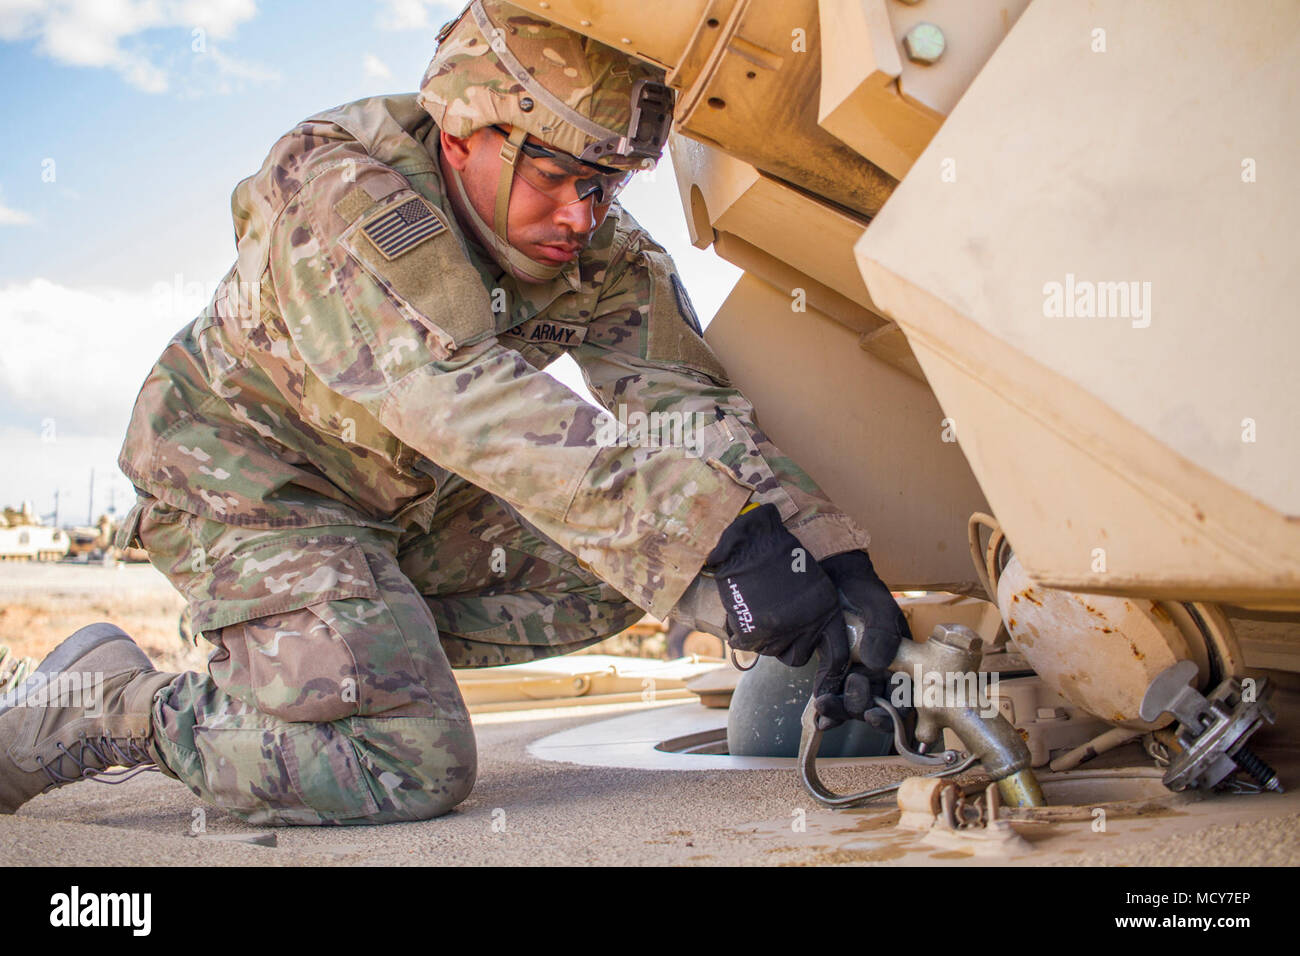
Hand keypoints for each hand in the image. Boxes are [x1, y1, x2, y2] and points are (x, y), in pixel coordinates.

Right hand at [705, 503, 838, 666]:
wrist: (750, 539)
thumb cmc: (779, 552)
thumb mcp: (812, 579)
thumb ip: (817, 612)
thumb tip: (816, 643)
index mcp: (828, 610)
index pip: (838, 657)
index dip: (830, 677)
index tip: (823, 690)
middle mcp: (807, 624)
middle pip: (798, 656)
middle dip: (786, 645)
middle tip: (776, 618)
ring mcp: (780, 631)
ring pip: (770, 651)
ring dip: (763, 636)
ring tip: (759, 606)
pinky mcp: (753, 632)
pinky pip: (746, 643)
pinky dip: (741, 630)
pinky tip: (744, 608)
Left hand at [813, 550, 911, 730]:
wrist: (833, 578)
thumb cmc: (863, 590)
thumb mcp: (878, 607)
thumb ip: (882, 633)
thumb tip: (876, 663)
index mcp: (904, 662)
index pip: (906, 699)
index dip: (893, 715)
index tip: (874, 713)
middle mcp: (883, 674)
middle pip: (878, 708)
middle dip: (862, 708)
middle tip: (851, 687)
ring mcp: (860, 675)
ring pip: (855, 706)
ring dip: (841, 710)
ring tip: (824, 703)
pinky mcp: (837, 673)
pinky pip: (836, 697)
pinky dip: (829, 709)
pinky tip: (819, 713)